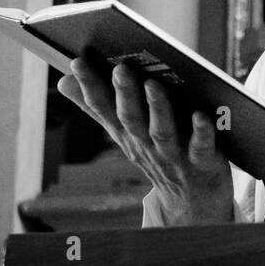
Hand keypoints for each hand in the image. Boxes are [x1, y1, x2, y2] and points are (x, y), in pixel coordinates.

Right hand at [57, 57, 233, 225]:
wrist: (192, 203)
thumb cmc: (157, 157)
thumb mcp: (124, 133)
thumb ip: (96, 107)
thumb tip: (62, 81)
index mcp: (126, 134)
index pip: (103, 109)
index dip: (89, 87)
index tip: (77, 62)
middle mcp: (146, 144)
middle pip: (132, 119)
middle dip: (124, 94)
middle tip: (119, 68)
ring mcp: (173, 155)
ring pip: (162, 131)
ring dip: (157, 109)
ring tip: (153, 84)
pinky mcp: (202, 163)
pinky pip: (201, 147)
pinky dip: (201, 132)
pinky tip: (201, 114)